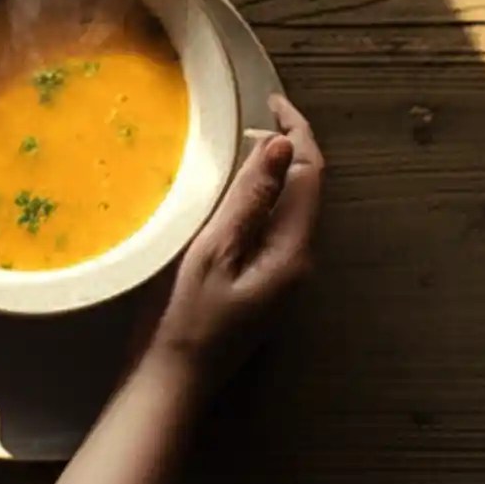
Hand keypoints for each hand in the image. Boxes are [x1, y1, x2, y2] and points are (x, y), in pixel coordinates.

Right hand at [147, 94, 323, 376]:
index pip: (310, 174)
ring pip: (288, 208)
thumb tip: (279, 145)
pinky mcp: (263, 284)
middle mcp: (297, 261)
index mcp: (292, 250)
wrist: (174, 382)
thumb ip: (248, 200)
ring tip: (240, 143)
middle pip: (305, 189)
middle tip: (253, 116)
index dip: (296, 131)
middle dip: (286, 147)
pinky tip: (230, 194)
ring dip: (271, 173)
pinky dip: (257, 200)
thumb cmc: (186, 321)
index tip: (271, 101)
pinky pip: (270, 227)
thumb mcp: (213, 254)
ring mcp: (281, 276)